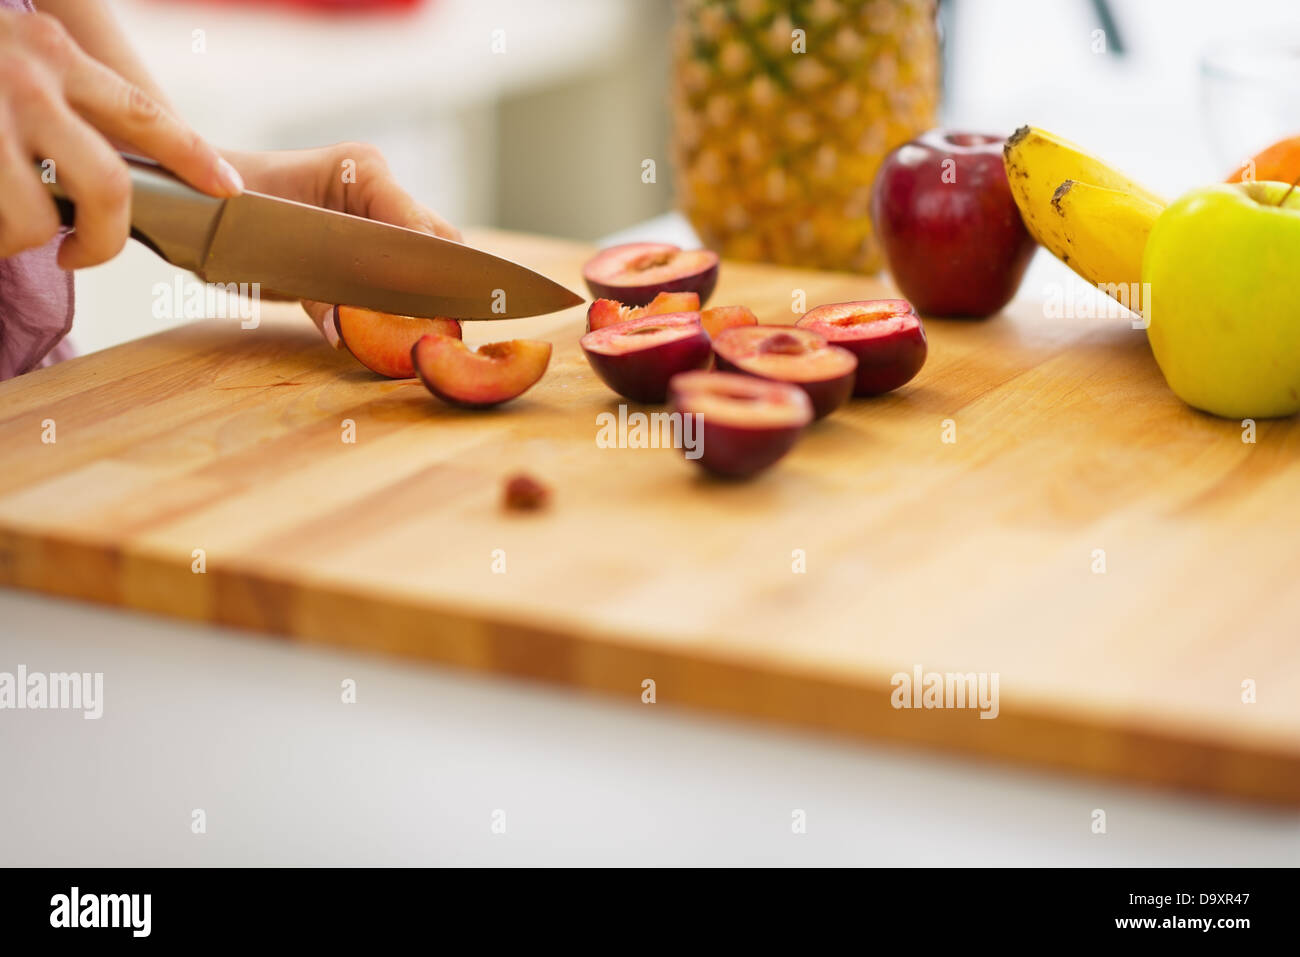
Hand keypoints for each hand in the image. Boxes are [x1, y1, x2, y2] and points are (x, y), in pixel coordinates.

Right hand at [0, 10, 241, 268]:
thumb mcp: (9, 54)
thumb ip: (59, 96)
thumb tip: (110, 174)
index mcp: (50, 52)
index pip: (144, 115)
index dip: (194, 159)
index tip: (230, 191)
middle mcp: (24, 76)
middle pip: (107, 185)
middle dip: (103, 239)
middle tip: (78, 254)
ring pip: (31, 219)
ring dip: (13, 239)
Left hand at [221, 144, 461, 345]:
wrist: (197, 205)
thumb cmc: (225, 214)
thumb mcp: (266, 257)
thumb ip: (314, 296)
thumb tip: (346, 334)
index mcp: (361, 171)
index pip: (418, 227)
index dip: (429, 272)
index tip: (432, 311)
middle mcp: (380, 187)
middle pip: (437, 241)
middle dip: (434, 286)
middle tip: (425, 328)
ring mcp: (378, 210)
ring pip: (426, 257)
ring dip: (420, 294)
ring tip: (411, 329)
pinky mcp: (370, 235)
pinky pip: (401, 267)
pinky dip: (400, 296)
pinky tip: (394, 323)